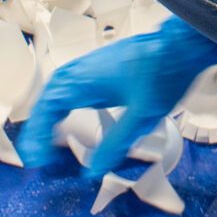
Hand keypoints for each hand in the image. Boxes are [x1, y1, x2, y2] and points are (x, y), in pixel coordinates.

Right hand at [17, 17, 216, 177]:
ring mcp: (86, 68)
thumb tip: (92, 171)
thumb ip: (116, 144)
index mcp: (82, 82)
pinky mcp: (96, 69)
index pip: (46, 111)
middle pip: (45, 102)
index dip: (37, 137)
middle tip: (37, 160)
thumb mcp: (141, 116)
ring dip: (47, 119)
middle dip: (38, 132)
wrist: (179, 46)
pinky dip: (59, 108)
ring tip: (46, 145)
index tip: (37, 161)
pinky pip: (67, 89)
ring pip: (54, 94)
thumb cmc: (162, 75)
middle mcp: (78, 72)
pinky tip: (66, 121)